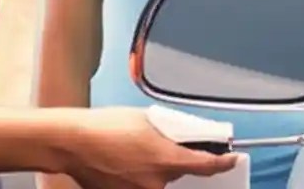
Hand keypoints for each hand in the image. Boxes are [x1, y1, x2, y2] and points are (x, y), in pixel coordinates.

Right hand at [62, 107, 237, 188]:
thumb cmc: (106, 125)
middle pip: (178, 177)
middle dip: (173, 163)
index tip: (232, 159)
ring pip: (159, 185)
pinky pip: (140, 188)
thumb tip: (184, 138)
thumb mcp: (144, 120)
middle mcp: (156, 184)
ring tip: (131, 155)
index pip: (206, 166)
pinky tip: (121, 164)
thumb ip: (168, 132)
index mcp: (165, 159)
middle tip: (155, 148)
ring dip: (153, 172)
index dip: (223, 163)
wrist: (71, 143)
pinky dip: (137, 179)